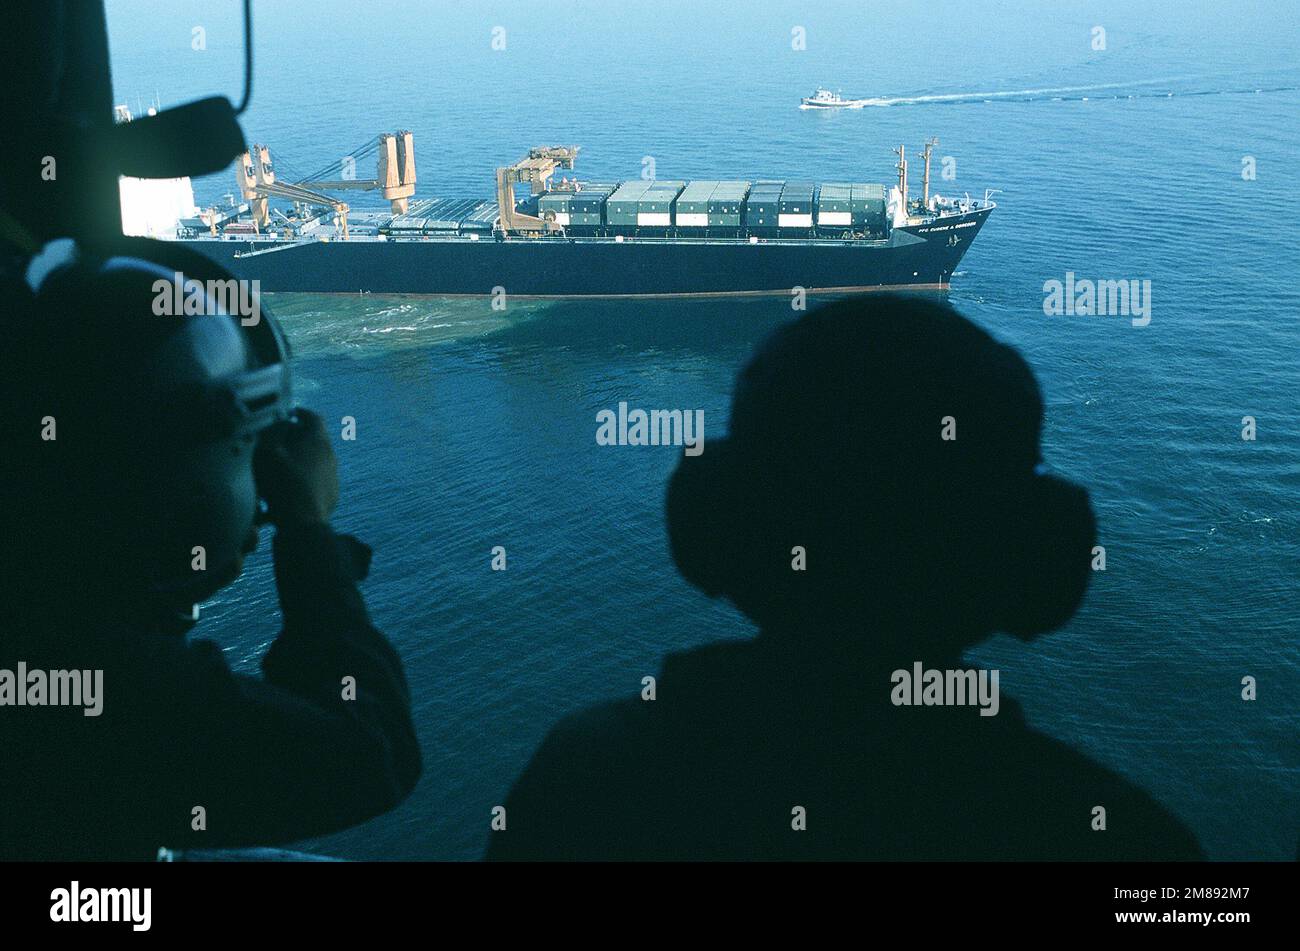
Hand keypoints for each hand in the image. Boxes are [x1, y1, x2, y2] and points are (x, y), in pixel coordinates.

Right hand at [254, 408, 339, 526]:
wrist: (303, 521)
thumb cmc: (284, 484)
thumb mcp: (267, 454)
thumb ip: (268, 434)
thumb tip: (271, 425)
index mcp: (317, 440)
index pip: (313, 417)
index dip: (300, 413)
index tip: (289, 414)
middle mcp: (330, 455)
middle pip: (315, 438)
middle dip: (298, 436)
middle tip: (280, 439)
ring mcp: (333, 474)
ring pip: (317, 458)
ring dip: (302, 457)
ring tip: (283, 464)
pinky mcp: (332, 492)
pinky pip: (318, 477)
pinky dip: (306, 476)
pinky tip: (291, 483)